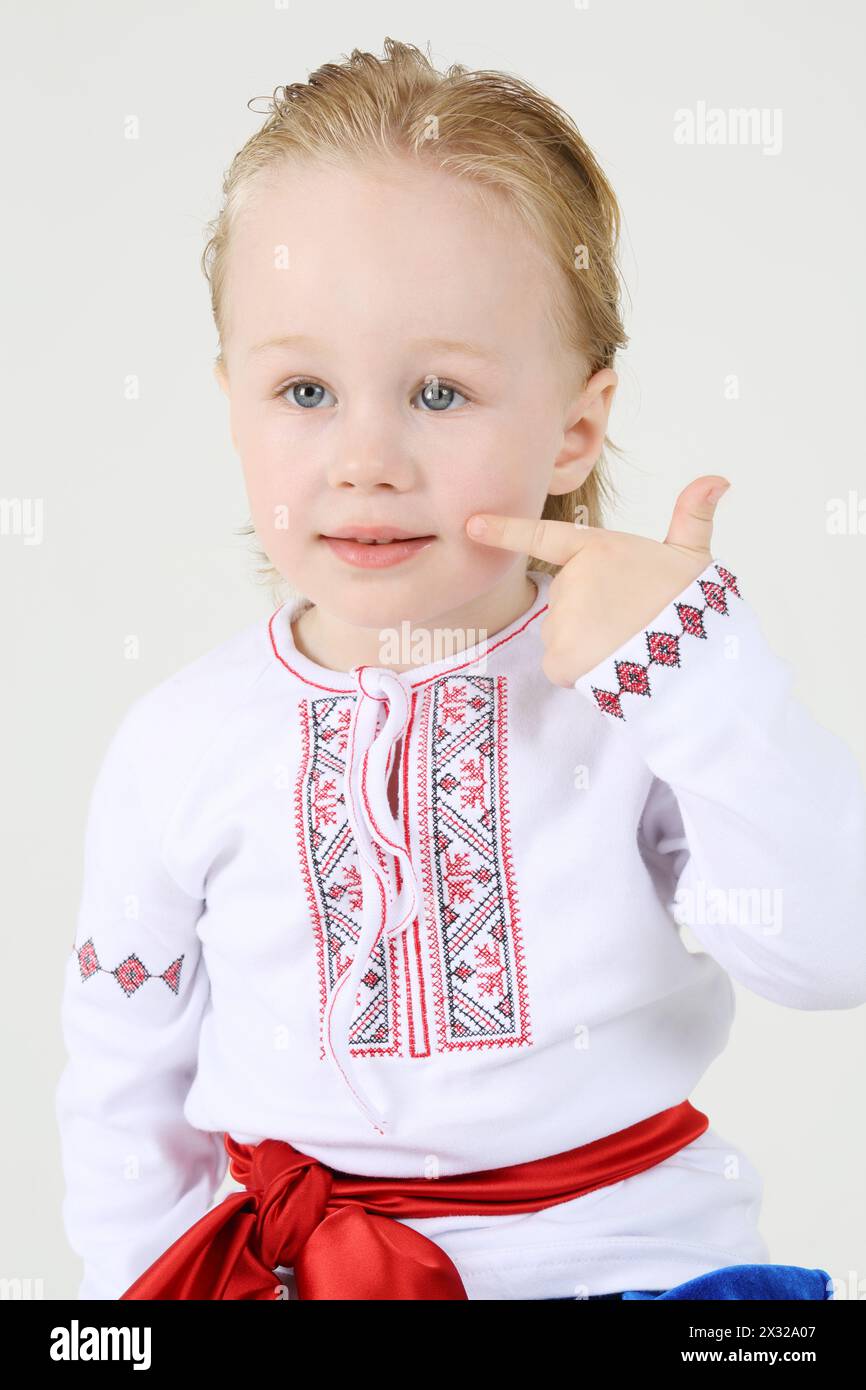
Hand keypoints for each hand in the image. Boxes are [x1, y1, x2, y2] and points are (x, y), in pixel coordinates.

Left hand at [465, 475, 731, 686]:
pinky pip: (561, 666)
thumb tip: (718, 479)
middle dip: (590, 616)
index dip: (505, 529)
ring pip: (563, 635)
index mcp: (597, 549)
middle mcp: (572, 580)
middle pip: (565, 602)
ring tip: (625, 645)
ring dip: (587, 645)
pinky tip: (610, 667)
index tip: (470, 524)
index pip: (543, 536)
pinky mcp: (560, 655)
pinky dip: (581, 673)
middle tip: (628, 623)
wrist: (693, 657)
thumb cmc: (692, 605)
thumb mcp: (693, 556)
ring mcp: (563, 618)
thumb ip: (692, 517)